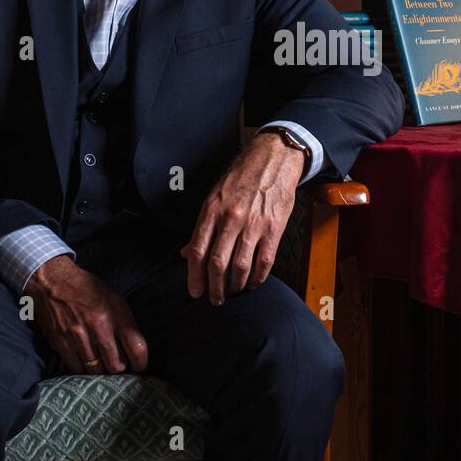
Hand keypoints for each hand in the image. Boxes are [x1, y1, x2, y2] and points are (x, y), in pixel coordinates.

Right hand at [25, 255, 147, 374]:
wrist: (53, 281)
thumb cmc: (87, 289)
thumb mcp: (113, 299)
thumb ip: (124, 323)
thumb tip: (134, 350)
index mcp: (115, 313)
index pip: (136, 347)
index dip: (141, 363)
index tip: (140, 368)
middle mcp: (98, 325)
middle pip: (115, 365)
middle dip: (118, 368)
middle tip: (117, 364)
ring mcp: (78, 335)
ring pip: (95, 369)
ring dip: (99, 369)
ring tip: (100, 361)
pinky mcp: (61, 342)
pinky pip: (76, 367)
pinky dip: (82, 367)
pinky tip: (83, 359)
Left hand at [180, 131, 302, 304]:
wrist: (272, 161)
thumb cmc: (240, 180)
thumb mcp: (214, 198)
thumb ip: (201, 228)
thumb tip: (185, 253)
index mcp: (212, 210)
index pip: (198, 250)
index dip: (194, 276)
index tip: (195, 291)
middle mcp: (231, 218)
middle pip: (217, 263)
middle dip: (214, 287)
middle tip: (214, 299)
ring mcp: (254, 224)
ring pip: (240, 266)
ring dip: (235, 285)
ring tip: (232, 291)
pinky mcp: (274, 228)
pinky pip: (264, 261)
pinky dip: (257, 277)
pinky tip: (252, 282)